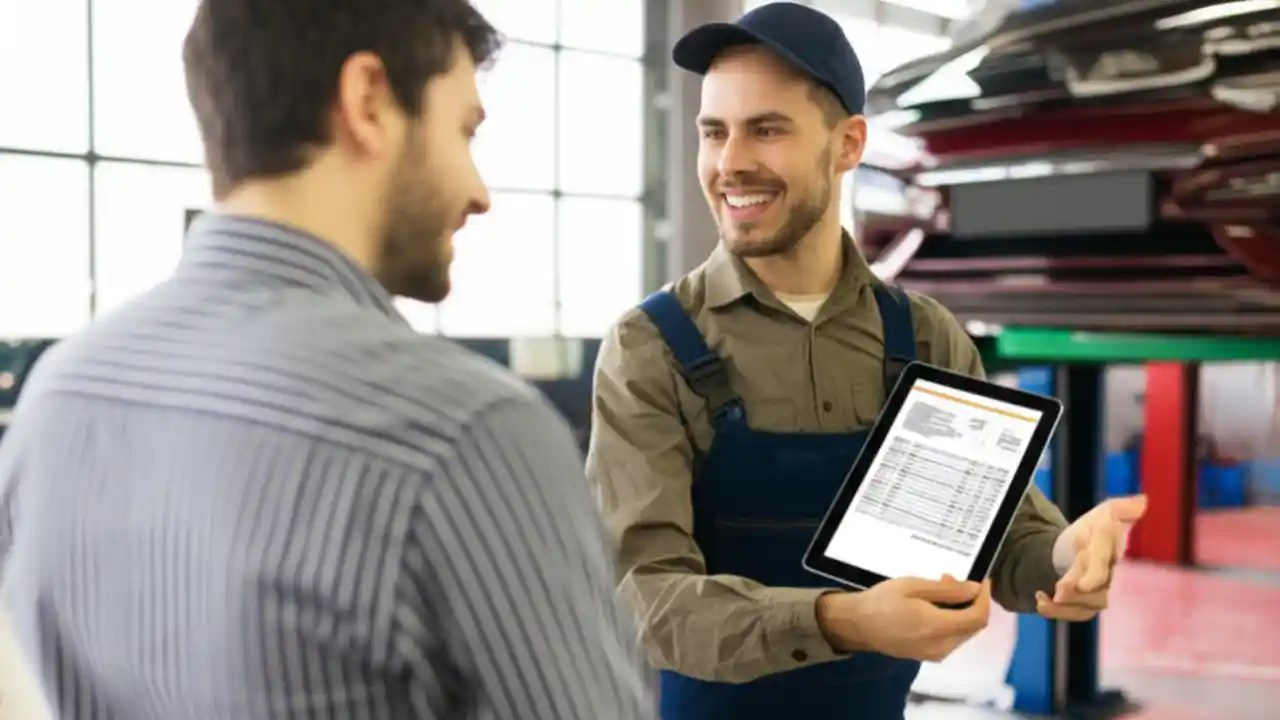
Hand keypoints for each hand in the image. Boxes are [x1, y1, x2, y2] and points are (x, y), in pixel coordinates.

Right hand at [817, 575, 991, 662]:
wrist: (857, 625)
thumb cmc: (882, 601)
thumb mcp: (914, 586)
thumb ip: (947, 590)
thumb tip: (974, 589)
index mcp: (938, 628)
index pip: (978, 617)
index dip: (985, 598)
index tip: (982, 580)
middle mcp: (941, 646)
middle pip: (974, 626)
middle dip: (972, 602)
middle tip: (953, 580)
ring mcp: (935, 654)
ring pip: (964, 633)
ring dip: (961, 610)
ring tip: (941, 590)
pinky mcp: (929, 656)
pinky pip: (951, 638)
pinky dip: (951, 621)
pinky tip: (935, 607)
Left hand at [1039, 494, 1147, 621]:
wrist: (1077, 549)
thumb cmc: (1094, 530)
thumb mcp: (1105, 513)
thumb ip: (1122, 509)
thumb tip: (1142, 502)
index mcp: (1112, 549)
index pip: (1104, 560)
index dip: (1094, 570)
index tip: (1082, 583)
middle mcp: (1109, 574)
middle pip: (1097, 588)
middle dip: (1077, 589)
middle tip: (1060, 589)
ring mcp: (1100, 593)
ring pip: (1088, 605)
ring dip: (1067, 603)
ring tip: (1048, 595)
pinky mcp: (1086, 606)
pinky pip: (1074, 615)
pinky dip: (1055, 612)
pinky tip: (1040, 600)